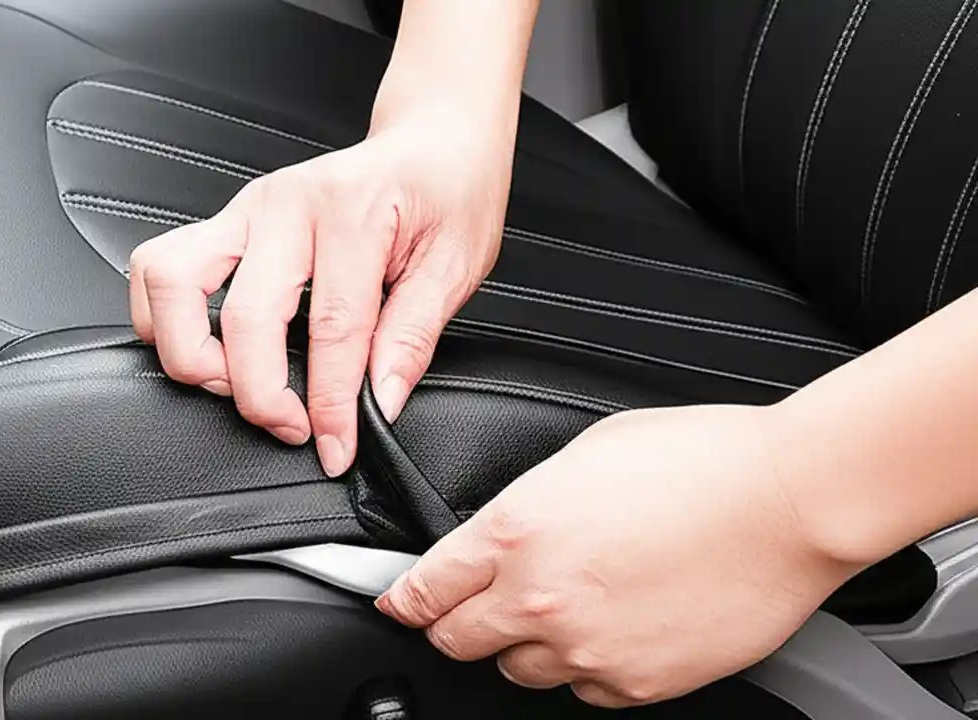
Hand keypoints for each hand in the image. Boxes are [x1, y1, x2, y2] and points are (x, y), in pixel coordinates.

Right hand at [128, 115, 511, 475]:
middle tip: (292, 426)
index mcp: (353, 211)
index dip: (328, 404)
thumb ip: (411, 337)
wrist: (432, 140)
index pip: (332, 330)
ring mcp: (246, 208)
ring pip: (172, 282)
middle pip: (244, 317)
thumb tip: (379, 402)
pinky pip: (163, 267)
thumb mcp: (455, 265)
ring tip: (233, 385)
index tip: (334, 448)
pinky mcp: (227, 220)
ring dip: (189, 351)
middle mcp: (288, 204)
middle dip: (260, 394)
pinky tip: (208, 347)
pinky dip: (167, 316)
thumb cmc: (446, 193)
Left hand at [374, 404, 861, 706]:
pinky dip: (584, 668)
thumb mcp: (582, 455)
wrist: (788, 499)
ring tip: (563, 609)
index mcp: (515, 532)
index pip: (425, 588)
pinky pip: (583, 692)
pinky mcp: (636, 683)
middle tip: (471, 610)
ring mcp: (586, 649)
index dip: (403, 598)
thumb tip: (500, 530)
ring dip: (523, 647)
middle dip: (454, 626)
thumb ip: (524, 505)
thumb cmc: (698, 460)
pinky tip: (612, 628)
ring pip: (517, 673)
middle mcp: (539, 599)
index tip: (398, 603)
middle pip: (456, 643)